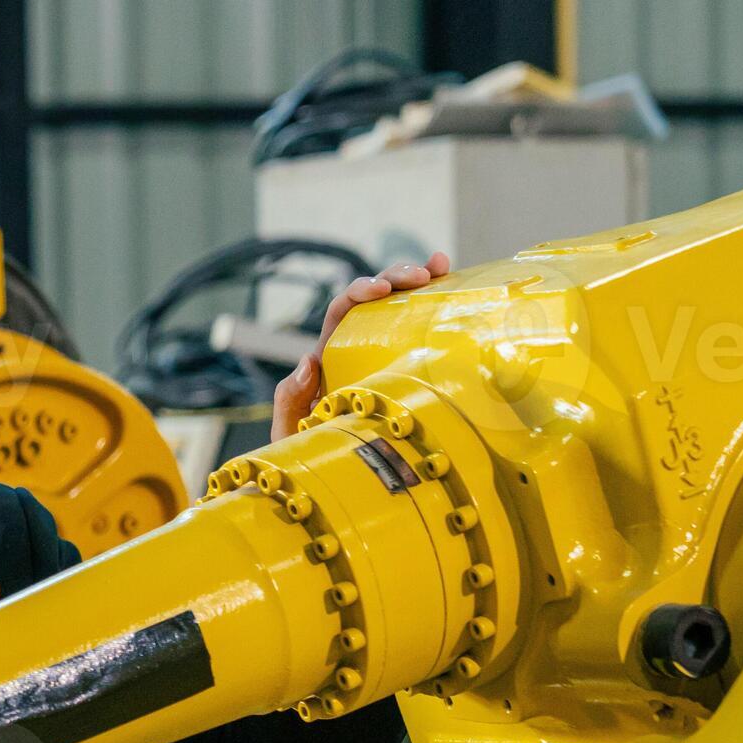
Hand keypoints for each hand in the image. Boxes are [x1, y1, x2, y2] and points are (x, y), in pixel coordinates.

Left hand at [271, 252, 449, 439]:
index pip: (341, 310)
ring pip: (399, 304)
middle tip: (421, 276)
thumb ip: (289, 399)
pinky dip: (434, 300)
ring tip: (441, 266)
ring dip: (419, 279)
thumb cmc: (311, 453)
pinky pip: (419, 324)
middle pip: (373, 296)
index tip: (382, 290)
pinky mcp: (408, 360)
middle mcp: (356, 346)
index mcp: (330, 354)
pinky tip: (452, 280)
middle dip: (395, 276)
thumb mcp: (292, 430)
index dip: (359, 292)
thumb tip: (307, 359)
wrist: (336, 476)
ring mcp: (384, 350)